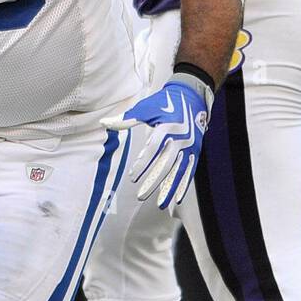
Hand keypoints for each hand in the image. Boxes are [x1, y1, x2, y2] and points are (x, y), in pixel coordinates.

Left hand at [104, 73, 210, 211]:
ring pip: (179, 171)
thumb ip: (126, 118)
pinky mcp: (195, 151)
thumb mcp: (146, 107)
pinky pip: (190, 170)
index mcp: (166, 127)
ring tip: (160, 204)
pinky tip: (177, 198)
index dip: (142, 164)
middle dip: (153, 181)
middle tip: (141, 195)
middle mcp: (180, 138)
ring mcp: (189, 146)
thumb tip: (104, 123)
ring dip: (170, 188)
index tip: (132, 178)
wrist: (192, 97)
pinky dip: (184, 184)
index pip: (153, 149)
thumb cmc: (165, 102)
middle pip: (166, 164)